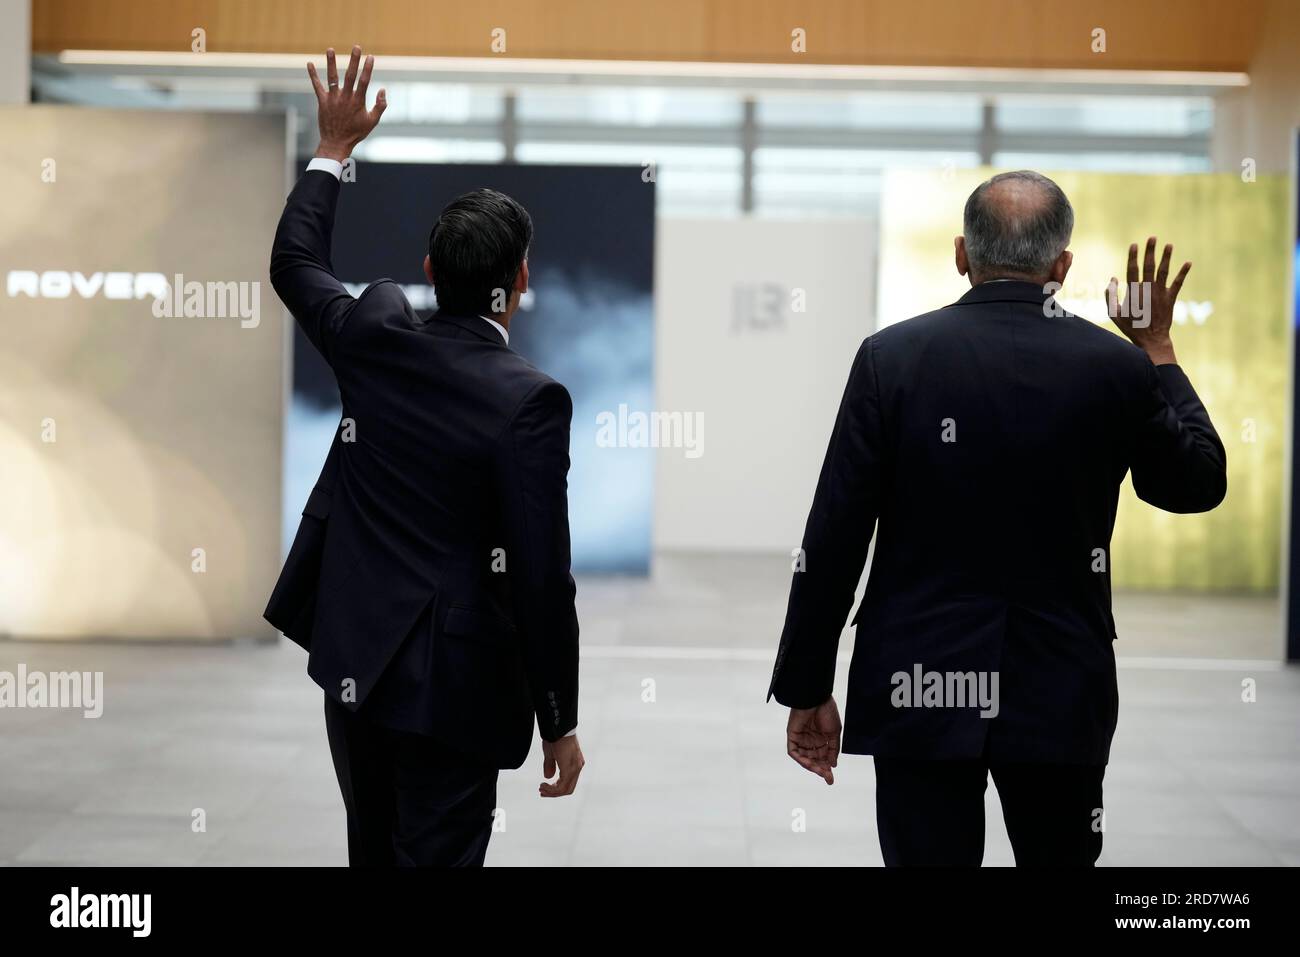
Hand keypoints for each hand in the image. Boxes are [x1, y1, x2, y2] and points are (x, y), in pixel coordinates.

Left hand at [307, 45, 386, 161]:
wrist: (336, 143)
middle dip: (354, 60)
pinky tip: (309, 63)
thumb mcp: (372, 122)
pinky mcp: (323, 102)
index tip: (371, 57)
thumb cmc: (356, 133)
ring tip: (330, 49)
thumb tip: (383, 90)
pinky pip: (317, 86)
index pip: (364, 81)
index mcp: (358, 102)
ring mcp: (333, 99)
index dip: (368, 69)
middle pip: (350, 75)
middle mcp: (345, 98)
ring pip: (332, 77)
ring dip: (331, 63)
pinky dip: (313, 75)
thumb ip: (380, 106)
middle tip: (357, 47)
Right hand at [539, 734, 584, 797]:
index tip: (545, 788)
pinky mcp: (570, 769)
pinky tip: (544, 785)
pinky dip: (552, 789)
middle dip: (554, 793)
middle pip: (568, 788)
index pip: (568, 782)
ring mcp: (575, 768)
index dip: (557, 789)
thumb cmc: (555, 737)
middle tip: (542, 791)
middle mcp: (577, 767)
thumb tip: (549, 777)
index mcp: (575, 763)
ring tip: (541, 789)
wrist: (558, 728)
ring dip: (552, 792)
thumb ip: (550, 765)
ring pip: (565, 789)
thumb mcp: (551, 753)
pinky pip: (562, 786)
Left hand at [786, 697, 840, 784]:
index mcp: (821, 739)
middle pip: (814, 760)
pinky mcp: (792, 736)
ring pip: (804, 758)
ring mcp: (801, 739)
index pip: (822, 758)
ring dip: (811, 767)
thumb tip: (833, 764)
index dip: (826, 768)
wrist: (816, 698)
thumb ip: (833, 749)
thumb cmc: (827, 711)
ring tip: (820, 772)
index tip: (831, 779)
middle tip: (828, 777)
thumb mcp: (834, 732)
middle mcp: (810, 741)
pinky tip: (809, 764)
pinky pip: (794, 752)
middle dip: (820, 769)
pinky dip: (800, 759)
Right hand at [1106, 236, 1190, 365]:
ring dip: (1167, 257)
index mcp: (1133, 292)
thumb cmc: (1131, 327)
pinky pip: (1177, 283)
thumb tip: (1112, 279)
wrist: (1151, 340)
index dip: (1133, 256)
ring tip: (1169, 245)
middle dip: (1150, 251)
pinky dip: (1183, 273)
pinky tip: (1188, 263)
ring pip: (1164, 271)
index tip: (1134, 245)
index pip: (1133, 270)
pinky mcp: (1170, 299)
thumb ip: (1110, 296)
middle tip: (1152, 237)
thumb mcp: (1114, 314)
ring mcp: (1160, 293)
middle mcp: (1148, 290)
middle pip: (1149, 266)